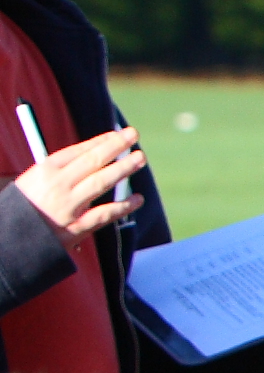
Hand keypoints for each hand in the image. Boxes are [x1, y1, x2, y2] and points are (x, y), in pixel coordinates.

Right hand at [10, 125, 141, 240]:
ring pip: (101, 182)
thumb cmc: (25, 206)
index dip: (101, 141)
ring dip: (122, 169)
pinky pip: (104, 214)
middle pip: (92, 161)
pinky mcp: (76, 227)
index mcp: (45, 170)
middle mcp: (58, 185)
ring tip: (139, 158)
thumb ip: (61, 171)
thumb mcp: (34, 181)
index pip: (78, 150)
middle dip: (115, 146)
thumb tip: (91, 155)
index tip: (118, 135)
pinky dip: (123, 206)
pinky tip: (137, 199)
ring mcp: (68, 206)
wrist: (13, 237)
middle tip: (133, 135)